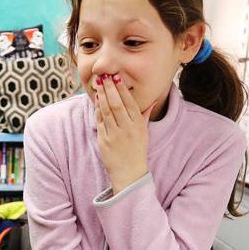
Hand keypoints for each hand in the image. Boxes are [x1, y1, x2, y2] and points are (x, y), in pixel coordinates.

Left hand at [92, 74, 154, 193]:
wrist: (129, 174)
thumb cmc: (137, 151)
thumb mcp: (144, 133)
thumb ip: (145, 115)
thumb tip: (152, 100)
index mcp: (138, 125)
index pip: (130, 103)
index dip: (122, 89)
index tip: (117, 77)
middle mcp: (127, 129)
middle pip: (117, 104)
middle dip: (110, 88)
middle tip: (105, 76)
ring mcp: (115, 135)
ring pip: (107, 111)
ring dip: (102, 96)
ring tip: (98, 84)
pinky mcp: (104, 141)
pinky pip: (100, 122)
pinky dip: (97, 109)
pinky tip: (96, 100)